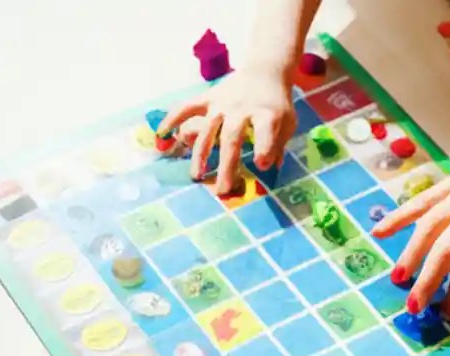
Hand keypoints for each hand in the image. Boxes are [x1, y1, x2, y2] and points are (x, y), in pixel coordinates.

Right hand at [158, 64, 296, 194]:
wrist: (265, 71)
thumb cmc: (276, 104)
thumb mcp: (287, 123)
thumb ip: (278, 145)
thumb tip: (270, 169)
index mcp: (267, 113)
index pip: (265, 130)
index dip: (263, 146)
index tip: (260, 165)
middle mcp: (242, 108)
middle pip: (232, 138)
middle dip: (227, 165)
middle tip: (223, 190)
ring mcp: (222, 103)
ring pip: (208, 130)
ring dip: (201, 154)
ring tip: (197, 176)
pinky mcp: (209, 98)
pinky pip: (187, 107)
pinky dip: (172, 119)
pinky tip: (162, 135)